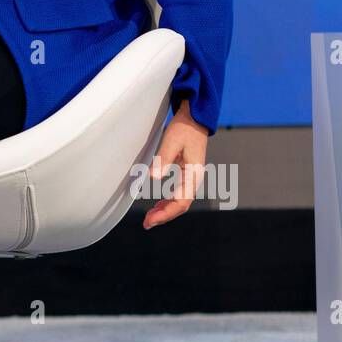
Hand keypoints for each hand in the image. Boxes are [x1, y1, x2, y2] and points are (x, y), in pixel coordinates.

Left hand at [142, 98, 209, 229]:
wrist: (195, 117)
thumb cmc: (185, 127)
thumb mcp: (172, 140)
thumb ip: (163, 158)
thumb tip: (154, 177)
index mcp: (194, 174)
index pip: (182, 201)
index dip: (167, 213)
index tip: (151, 220)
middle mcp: (194, 178)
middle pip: (181, 204)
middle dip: (164, 215)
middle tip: (146, 223)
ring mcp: (191, 177)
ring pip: (180, 200)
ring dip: (165, 210)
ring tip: (150, 218)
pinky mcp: (186, 173)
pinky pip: (178, 193)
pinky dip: (168, 202)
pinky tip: (158, 205)